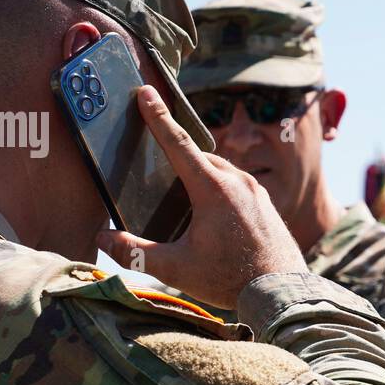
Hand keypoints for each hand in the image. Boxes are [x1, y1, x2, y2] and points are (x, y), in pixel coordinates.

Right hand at [96, 85, 305, 307]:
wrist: (281, 291)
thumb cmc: (230, 279)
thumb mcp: (175, 268)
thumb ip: (135, 252)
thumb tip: (103, 239)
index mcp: (212, 189)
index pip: (179, 144)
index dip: (159, 118)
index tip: (146, 93)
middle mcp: (237, 181)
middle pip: (198, 156)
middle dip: (176, 152)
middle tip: (154, 152)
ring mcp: (255, 189)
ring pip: (219, 168)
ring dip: (198, 172)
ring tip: (180, 190)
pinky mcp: (265, 200)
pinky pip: (236, 182)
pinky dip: (218, 185)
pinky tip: (209, 208)